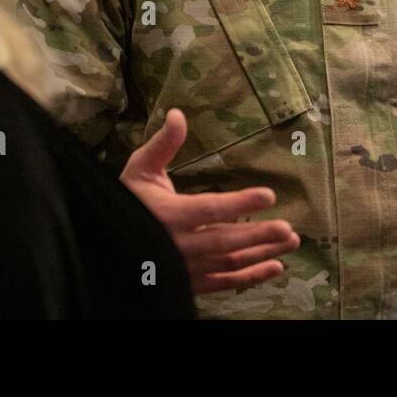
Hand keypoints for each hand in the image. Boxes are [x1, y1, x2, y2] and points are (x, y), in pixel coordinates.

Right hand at [120, 108, 299, 295]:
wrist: (106, 242)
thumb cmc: (126, 200)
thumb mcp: (139, 168)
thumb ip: (163, 144)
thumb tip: (177, 113)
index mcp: (168, 214)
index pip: (208, 208)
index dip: (238, 203)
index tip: (268, 195)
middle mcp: (178, 245)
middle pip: (224, 240)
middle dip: (258, 235)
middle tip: (288, 228)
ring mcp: (186, 267)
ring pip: (229, 262)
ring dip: (262, 253)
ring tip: (290, 241)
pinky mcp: (190, 282)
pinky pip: (224, 283)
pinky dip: (251, 278)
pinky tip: (274, 268)